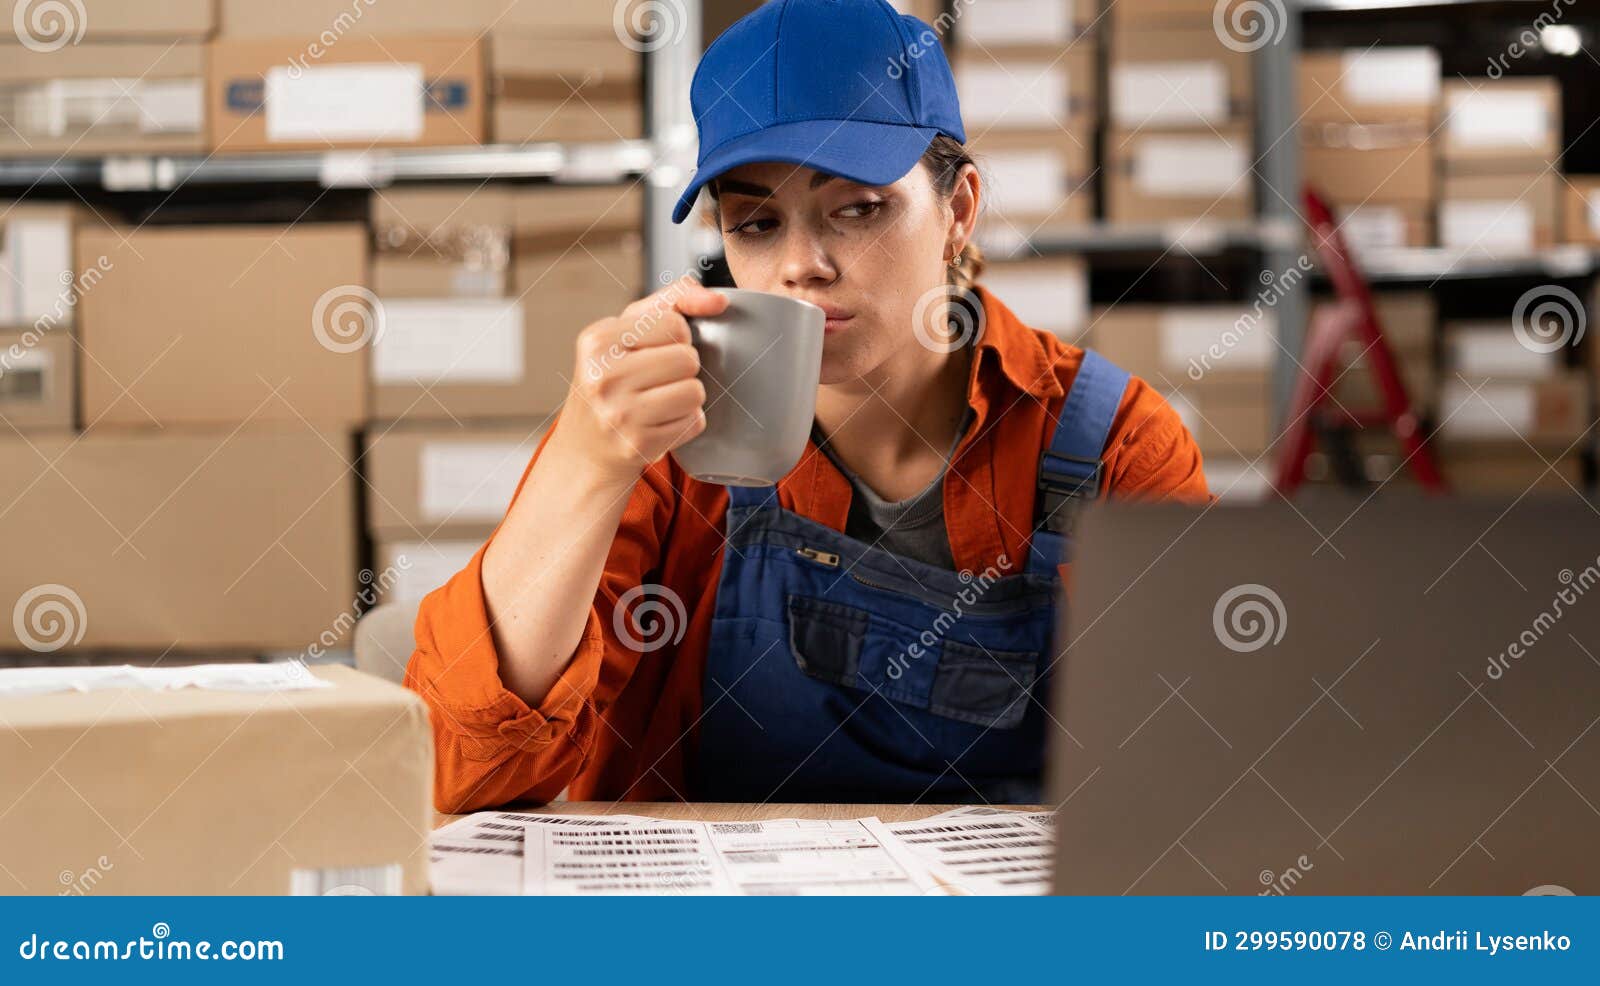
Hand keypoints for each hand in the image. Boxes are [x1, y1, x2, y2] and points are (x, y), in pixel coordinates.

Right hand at [557, 276, 728, 485]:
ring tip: (660, 401)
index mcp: (598, 340)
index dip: (677, 337)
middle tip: (657, 380)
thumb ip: (672, 302)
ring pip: (695, 391)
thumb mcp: (627, 332)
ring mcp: (619, 414)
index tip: (655, 350)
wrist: (586, 447)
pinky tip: (660, 423)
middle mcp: (603, 376)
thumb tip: (718, 301)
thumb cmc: (614, 380)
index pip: (674, 324)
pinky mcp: (638, 444)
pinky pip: (694, 422)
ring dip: (687, 396)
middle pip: (688, 358)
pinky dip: (685, 422)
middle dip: (683, 368)